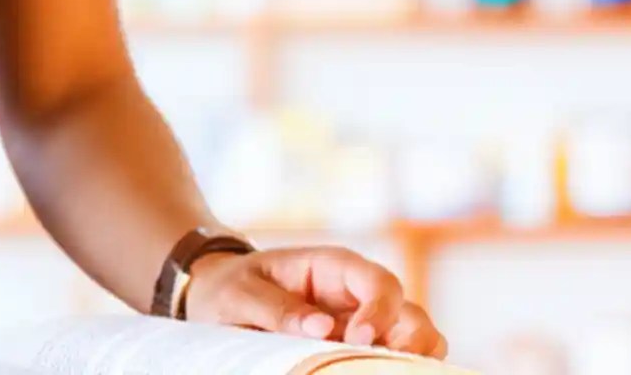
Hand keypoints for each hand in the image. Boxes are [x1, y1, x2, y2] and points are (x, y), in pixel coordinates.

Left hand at [184, 247, 446, 358]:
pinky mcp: (355, 348)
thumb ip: (278, 308)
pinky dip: (394, 368)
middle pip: (409, 311)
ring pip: (412, 337)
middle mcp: (357, 294)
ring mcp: (360, 322)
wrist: (216, 296)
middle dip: (414, 339)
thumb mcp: (241, 293)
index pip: (378, 281)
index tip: (359, 337)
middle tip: (391, 366)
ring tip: (391, 374)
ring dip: (412, 358)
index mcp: (334, 267)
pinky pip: (389, 358)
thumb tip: (323, 329)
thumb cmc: (230, 287)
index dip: (379, 309)